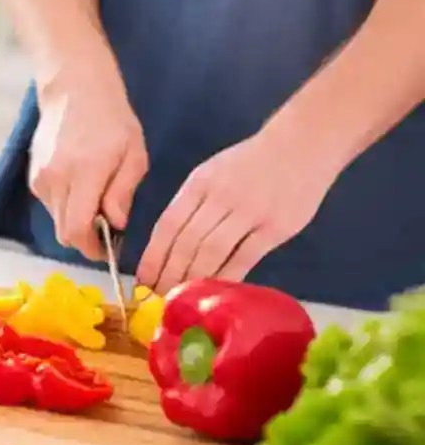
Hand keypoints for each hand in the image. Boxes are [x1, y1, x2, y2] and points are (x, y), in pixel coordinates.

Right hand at [29, 71, 147, 259]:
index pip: (76, 230)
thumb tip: (117, 224)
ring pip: (56, 219)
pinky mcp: (33, 175)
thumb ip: (123, 192)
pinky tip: (80, 184)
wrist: (74, 89)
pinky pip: (50, 204)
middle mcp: (55, 179)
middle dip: (85, 237)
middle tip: (106, 226)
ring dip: (75, 219)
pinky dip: (66, 205)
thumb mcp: (134, 154)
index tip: (107, 249)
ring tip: (95, 198)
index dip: (90, 248)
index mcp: (84, 173)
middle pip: (63, 231)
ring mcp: (40, 178)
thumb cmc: (111, 119)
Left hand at [136, 129, 340, 293]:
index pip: (167, 225)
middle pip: (186, 242)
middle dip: (169, 273)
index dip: (153, 256)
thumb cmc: (251, 163)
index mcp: (200, 183)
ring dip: (192, 279)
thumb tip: (169, 247)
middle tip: (158, 297)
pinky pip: (244, 258)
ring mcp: (249, 212)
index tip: (142, 278)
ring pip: (211, 252)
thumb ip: (192, 205)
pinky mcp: (275, 227)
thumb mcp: (212, 173)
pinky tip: (215, 292)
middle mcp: (220, 197)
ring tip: (181, 298)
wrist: (302, 145)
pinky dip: (226, 277)